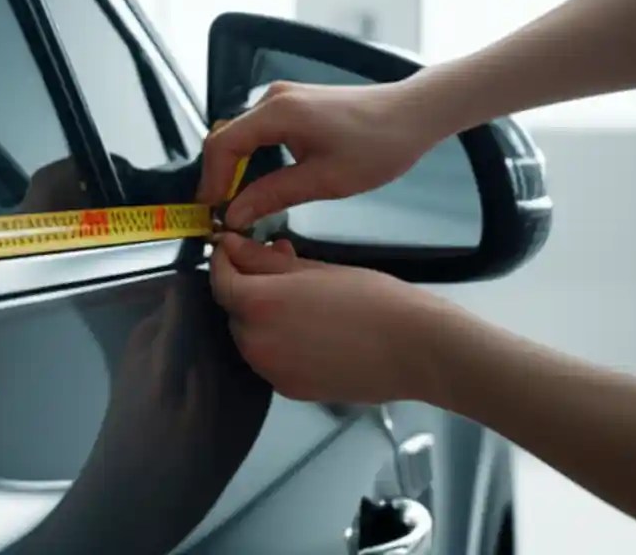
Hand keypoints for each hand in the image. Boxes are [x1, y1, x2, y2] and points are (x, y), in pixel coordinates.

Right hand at [196, 80, 439, 228]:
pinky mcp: (294, 104)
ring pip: (240, 136)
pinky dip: (251, 158)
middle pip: (225, 139)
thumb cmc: (379, 144)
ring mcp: (283, 98)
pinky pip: (257, 131)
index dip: (211, 182)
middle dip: (219, 178)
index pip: (222, 146)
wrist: (414, 113)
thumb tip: (235, 214)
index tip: (213, 213)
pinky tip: (260, 184)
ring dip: (235, 170)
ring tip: (240, 205)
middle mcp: (274, 98)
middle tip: (223, 215)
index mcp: (278, 112)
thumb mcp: (324, 181)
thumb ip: (273, 196)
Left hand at [210, 233, 457, 404]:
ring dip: (262, 315)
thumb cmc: (373, 300)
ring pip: (250, 336)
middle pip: (234, 310)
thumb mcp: (314, 269)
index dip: (223, 260)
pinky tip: (310, 329)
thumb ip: (264, 260)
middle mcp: (256, 342)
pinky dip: (278, 341)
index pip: (220, 280)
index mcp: (259, 304)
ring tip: (300, 297)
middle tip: (279, 263)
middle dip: (248, 286)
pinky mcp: (288, 390)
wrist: (415, 349)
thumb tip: (231, 247)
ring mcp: (270, 370)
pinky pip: (270, 359)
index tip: (233, 247)